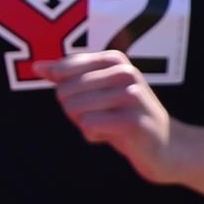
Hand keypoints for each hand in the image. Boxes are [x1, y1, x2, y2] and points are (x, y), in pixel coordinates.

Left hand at [38, 51, 178, 181]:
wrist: (166, 145)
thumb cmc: (123, 116)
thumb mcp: (95, 91)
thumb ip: (66, 77)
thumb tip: (36, 66)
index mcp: (114, 59)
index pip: (63, 70)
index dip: (68, 92)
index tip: (91, 99)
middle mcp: (124, 72)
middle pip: (64, 91)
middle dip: (74, 110)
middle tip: (101, 116)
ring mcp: (131, 95)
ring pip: (73, 109)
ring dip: (84, 124)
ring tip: (108, 124)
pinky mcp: (132, 121)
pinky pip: (87, 126)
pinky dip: (93, 136)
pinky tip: (114, 136)